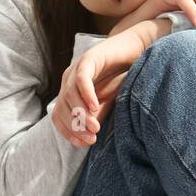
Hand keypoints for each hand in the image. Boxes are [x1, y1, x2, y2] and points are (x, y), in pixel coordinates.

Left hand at [51, 33, 143, 148]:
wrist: (136, 50)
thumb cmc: (123, 76)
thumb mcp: (109, 101)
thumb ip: (97, 115)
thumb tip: (88, 137)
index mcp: (70, 91)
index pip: (59, 115)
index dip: (68, 132)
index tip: (82, 145)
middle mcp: (69, 79)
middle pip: (62, 107)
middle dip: (75, 126)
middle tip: (92, 139)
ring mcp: (77, 68)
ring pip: (70, 95)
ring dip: (81, 114)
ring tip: (95, 128)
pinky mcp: (89, 58)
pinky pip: (82, 78)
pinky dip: (86, 94)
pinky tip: (95, 107)